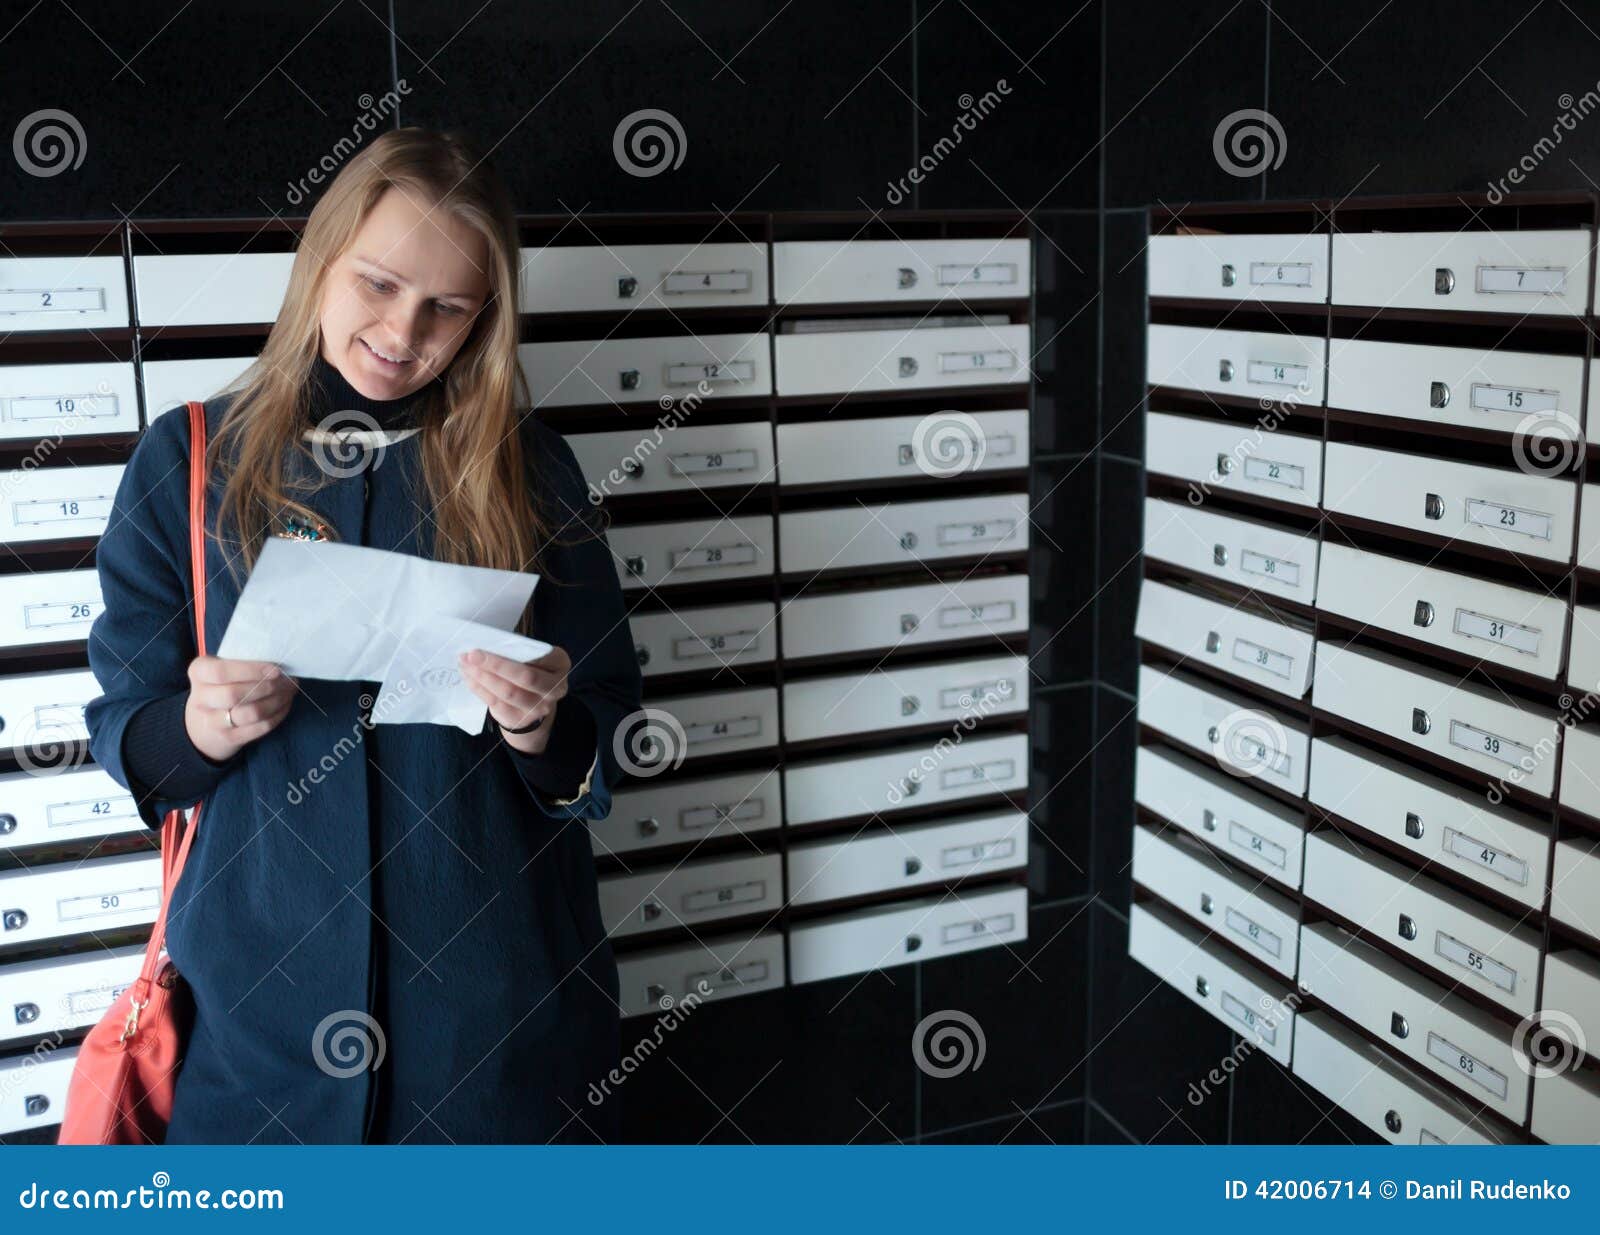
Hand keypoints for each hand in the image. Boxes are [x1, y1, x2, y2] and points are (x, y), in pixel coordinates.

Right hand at [184, 656, 298, 761]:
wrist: (206, 721)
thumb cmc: (224, 684)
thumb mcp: (225, 667)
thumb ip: (245, 661)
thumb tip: (282, 660)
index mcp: (199, 672)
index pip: (220, 671)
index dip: (250, 671)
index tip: (276, 670)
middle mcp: (200, 698)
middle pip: (233, 694)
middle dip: (267, 687)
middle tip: (288, 681)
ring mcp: (212, 721)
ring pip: (249, 713)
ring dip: (276, 701)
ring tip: (289, 691)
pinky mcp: (229, 737)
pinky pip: (259, 728)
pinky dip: (277, 715)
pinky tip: (284, 705)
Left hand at [460, 645, 570, 754]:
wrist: (535, 705)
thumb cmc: (532, 669)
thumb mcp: (535, 656)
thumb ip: (521, 650)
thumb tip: (491, 643)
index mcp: (560, 665)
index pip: (541, 657)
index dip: (518, 651)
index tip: (492, 643)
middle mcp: (555, 689)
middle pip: (526, 677)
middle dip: (496, 665)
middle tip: (473, 654)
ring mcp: (538, 708)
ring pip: (507, 692)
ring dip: (482, 677)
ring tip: (465, 664)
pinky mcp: (519, 720)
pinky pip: (495, 703)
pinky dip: (479, 688)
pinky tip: (469, 677)